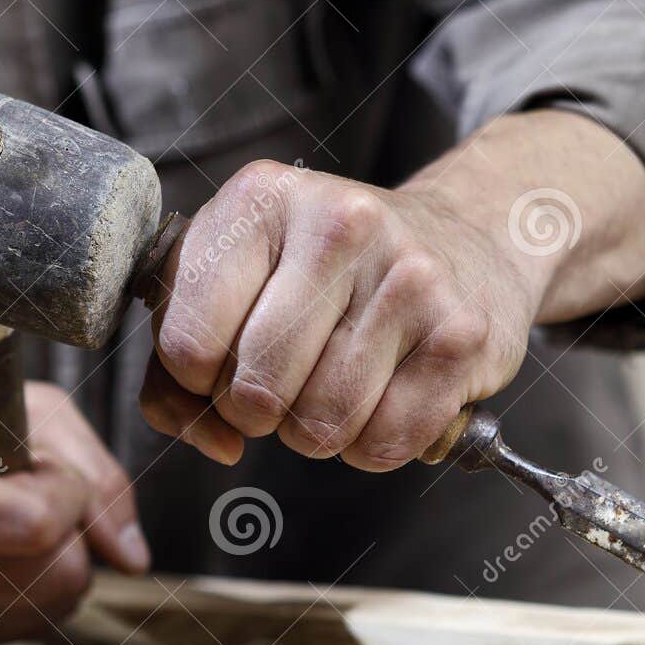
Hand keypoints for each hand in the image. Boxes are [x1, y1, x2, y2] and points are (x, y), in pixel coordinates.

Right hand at [0, 364, 148, 644]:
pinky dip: (42, 588)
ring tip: (10, 520)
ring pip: (60, 601)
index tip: (42, 462)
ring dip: (60, 557)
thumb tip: (133, 561)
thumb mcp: (41, 413)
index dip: (67, 490)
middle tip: (24, 491)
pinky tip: (1, 554)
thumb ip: (100, 479)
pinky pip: (42, 623)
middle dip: (69, 527)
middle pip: (62, 572)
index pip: (37, 523)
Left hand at [142, 159, 547, 470]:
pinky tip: (383, 398)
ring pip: (321, 424)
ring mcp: (409, 277)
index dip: (195, 383)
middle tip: (284, 384)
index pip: (187, 343)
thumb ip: (177, 369)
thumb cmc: (328, 273)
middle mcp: (341, 225)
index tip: (224, 364)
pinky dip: (373, 445)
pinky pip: (385, 443)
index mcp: (263, 200)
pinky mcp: (460, 334)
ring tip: (335, 385)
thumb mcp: (237, 283)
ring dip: (316, 432)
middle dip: (258, 413)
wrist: (467, 238)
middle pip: (256, 390)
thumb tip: (215, 442)